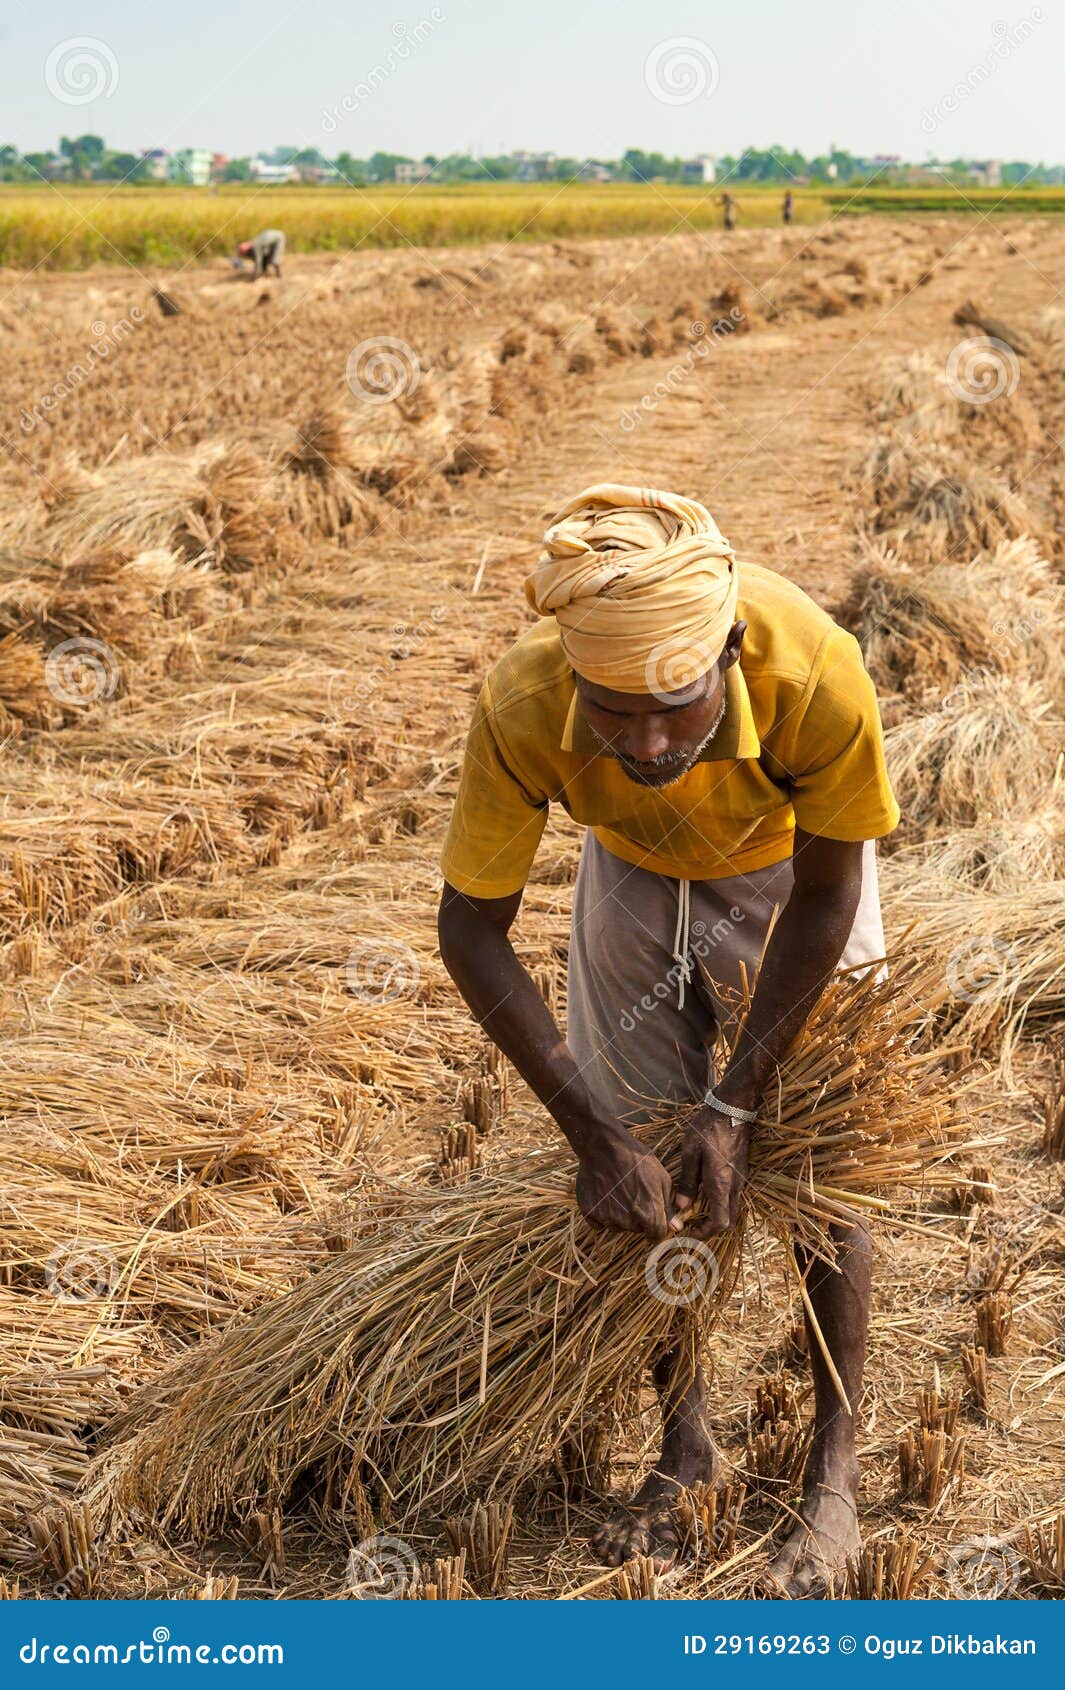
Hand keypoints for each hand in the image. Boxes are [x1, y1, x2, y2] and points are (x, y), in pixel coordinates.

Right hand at [576, 1125, 672, 1237]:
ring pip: (617, 1227)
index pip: (656, 1236)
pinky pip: (599, 1223)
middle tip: (632, 1194)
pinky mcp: (590, 1212)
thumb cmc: (636, 1159)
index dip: (655, 1227)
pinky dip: (602, 1213)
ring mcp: (607, 1217)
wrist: (604, 1146)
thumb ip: (668, 1207)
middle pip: (636, 1230)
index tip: (652, 1217)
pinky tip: (604, 1194)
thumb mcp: (661, 1178)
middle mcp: (628, 1220)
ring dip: (619, 1216)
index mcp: (649, 1213)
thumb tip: (676, 1228)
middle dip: (637, 1218)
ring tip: (617, 1192)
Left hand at [671, 1104, 749, 1234]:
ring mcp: (740, 1180)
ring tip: (696, 1210)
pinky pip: (733, 1197)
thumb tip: (681, 1206)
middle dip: (711, 1228)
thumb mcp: (691, 1153)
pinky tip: (706, 1194)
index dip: (704, 1233)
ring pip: (732, 1209)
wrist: (732, 1110)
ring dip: (716, 1216)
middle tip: (692, 1224)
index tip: (689, 1232)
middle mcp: (734, 1186)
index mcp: (721, 1184)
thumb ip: (687, 1182)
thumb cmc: (708, 1128)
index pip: (720, 1223)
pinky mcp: (741, 1172)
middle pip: (729, 1220)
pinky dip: (721, 1204)